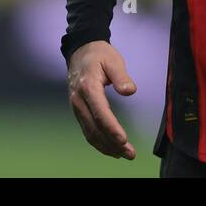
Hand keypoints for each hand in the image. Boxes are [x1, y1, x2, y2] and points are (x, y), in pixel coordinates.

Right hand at [67, 40, 136, 158]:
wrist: (80, 50)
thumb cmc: (99, 55)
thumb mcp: (113, 60)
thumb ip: (121, 76)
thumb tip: (130, 91)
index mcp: (88, 87)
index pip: (100, 113)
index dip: (112, 129)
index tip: (124, 140)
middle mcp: (79, 99)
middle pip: (94, 128)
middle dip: (112, 144)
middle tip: (130, 154)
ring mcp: (76, 106)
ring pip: (89, 132)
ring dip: (106, 146)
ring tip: (123, 155)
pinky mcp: (78, 109)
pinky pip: (87, 130)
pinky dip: (98, 142)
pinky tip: (110, 148)